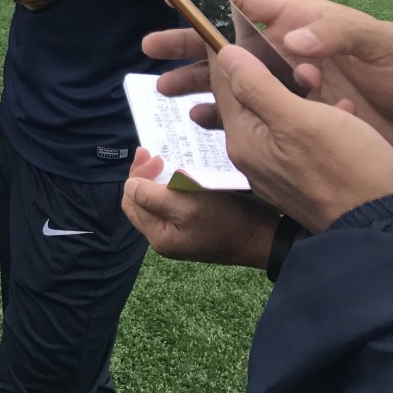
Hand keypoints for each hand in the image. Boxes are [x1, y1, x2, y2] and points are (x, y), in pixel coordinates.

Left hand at [122, 146, 278, 267]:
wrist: (264, 238)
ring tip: (164, 161)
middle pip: (140, 201)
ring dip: (156, 180)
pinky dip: (171, 186)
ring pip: (156, 201)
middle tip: (154, 154)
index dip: (136, 176)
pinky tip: (179, 174)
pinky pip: (173, 202)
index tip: (152, 156)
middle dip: (142, 176)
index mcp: (158, 236)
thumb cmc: (226, 221)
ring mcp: (179, 232)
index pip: (130, 201)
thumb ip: (152, 197)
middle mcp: (164, 236)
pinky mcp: (194, 225)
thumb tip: (129, 184)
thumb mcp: (187, 206)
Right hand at [144, 0, 392, 158]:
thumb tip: (288, 38)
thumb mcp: (381, 41)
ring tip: (166, 89)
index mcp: (300, 23)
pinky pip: (247, 116)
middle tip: (151, 48)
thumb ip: (335, 33)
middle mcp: (284, 54)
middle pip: (225, 45)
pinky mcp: (291, 119)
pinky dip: (221, 118)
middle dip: (186, 44)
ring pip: (229, 82)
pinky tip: (200, 121)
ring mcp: (285, 88)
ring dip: (195, 83)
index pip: (247, 4)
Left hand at [211, 44, 392, 232]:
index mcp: (243, 138)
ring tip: (325, 89)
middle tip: (305, 68)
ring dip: (302, 96)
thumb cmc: (346, 168)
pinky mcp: (302, 176)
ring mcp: (276, 168)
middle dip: (273, 75)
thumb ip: (258, 86)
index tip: (238, 26)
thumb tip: (224, 55)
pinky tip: (344, 114)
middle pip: (249, 99)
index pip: (223, 83)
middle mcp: (251, 155)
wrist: (383, 222)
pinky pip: (301, 137)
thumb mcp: (299, 119)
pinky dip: (319, 120)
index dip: (231, 52)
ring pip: (280, 115)